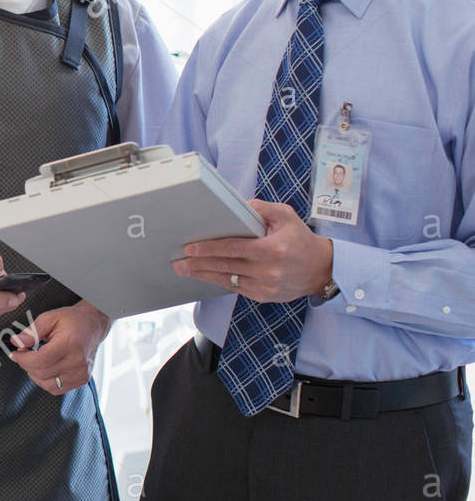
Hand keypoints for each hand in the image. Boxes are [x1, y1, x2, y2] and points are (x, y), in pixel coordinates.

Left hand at [8, 300, 111, 394]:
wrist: (92, 326)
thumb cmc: (73, 320)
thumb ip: (32, 332)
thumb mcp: (50, 318)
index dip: (23, 359)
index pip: (41, 360)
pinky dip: (46, 382)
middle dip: (26, 365)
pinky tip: (44, 369)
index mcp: (70, 344)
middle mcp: (78, 361)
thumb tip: (17, 342)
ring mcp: (81, 373)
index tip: (15, 354)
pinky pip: (57, 389)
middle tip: (22, 355)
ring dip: (35, 375)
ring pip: (48, 385)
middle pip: (43, 373)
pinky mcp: (82, 380)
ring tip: (34, 362)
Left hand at [171, 198, 333, 302]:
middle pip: (225, 266)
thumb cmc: (301, 240)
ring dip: (204, 275)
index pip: (233, 248)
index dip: (209, 249)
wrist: (321, 269)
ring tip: (185, 270)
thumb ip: (263, 208)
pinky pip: (236, 288)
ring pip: (227, 280)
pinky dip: (220, 281)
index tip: (191, 248)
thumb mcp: (287, 216)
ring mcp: (266, 286)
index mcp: (272, 249)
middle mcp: (268, 271)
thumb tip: (241, 204)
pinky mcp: (264, 296)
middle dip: (198, 264)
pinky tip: (206, 275)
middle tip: (178, 261)